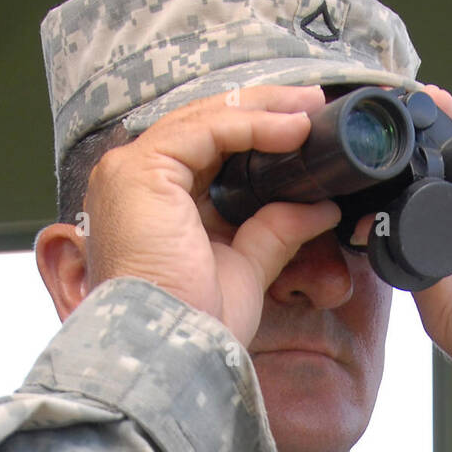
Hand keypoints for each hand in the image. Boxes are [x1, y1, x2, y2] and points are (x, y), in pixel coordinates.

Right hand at [80, 84, 341, 347]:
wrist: (174, 348)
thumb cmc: (196, 322)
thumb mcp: (247, 267)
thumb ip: (276, 230)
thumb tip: (319, 208)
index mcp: (155, 204)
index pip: (208, 150)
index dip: (256, 135)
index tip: (304, 132)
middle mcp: (136, 182)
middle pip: (205, 126)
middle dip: (263, 110)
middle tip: (312, 104)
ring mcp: (131, 173)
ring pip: (204, 119)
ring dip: (262, 108)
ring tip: (308, 108)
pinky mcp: (141, 171)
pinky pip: (205, 130)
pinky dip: (252, 125)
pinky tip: (291, 129)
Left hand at [409, 84, 451, 416]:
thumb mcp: (442, 311)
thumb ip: (419, 264)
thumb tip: (388, 222)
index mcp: (451, 249)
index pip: (422, 198)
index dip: (401, 175)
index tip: (374, 154)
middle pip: (451, 168)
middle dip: (427, 140)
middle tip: (398, 113)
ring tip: (433, 106)